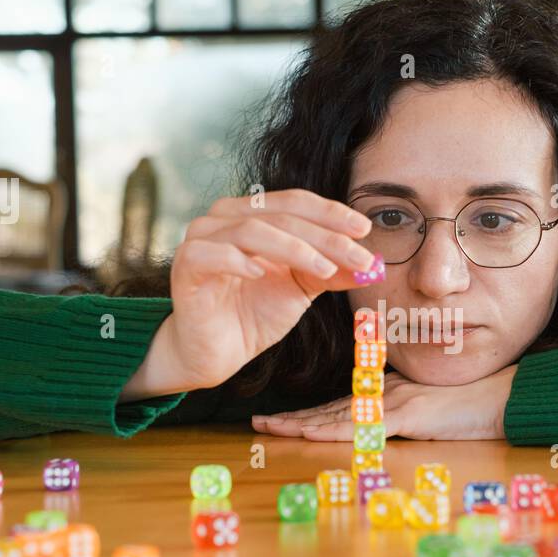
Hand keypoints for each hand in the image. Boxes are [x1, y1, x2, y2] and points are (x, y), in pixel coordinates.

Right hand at [122, 190, 374, 399]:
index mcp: (252, 214)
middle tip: (359, 256)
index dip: (332, 213)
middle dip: (326, 236)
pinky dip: (238, 259)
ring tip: (325, 270)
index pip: (296, 202)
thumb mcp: (301, 289)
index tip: (365, 230)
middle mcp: (224, 217)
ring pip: (252, 230)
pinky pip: (211, 253)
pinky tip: (262, 273)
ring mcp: (201, 239)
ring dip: (295, 248)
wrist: (217, 354)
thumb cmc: (254, 313)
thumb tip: (371, 264)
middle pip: (282, 215)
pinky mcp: (186, 266)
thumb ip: (331, 271)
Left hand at [251, 366, 516, 441]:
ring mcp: (395, 403)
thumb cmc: (476, 408)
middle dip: (293, 418)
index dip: (310, 414)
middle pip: (331, 409)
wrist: (506, 399)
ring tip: (271, 428)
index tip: (282, 421)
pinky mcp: (408, 415)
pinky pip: (363, 424)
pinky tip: (311, 433)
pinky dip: (335, 429)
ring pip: (339, 415)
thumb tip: (386, 429)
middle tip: (258, 423)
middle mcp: (387, 394)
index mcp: (391, 393)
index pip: (343, 406)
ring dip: (303, 423)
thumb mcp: (435, 413)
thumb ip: (409, 416)